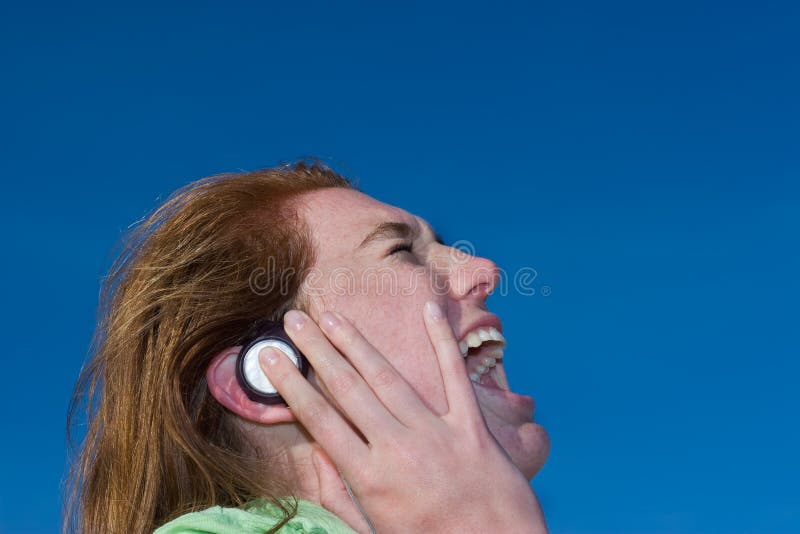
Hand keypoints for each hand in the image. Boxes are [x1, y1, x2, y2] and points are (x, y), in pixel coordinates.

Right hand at [259, 301, 547, 533]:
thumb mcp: (373, 533)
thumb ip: (341, 496)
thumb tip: (318, 454)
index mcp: (369, 478)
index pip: (320, 419)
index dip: (291, 384)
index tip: (271, 358)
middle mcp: (398, 448)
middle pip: (347, 389)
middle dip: (316, 351)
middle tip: (294, 321)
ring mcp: (436, 433)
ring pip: (387, 377)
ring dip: (356, 343)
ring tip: (331, 316)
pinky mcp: (472, 426)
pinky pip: (455, 376)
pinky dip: (443, 341)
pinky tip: (429, 310)